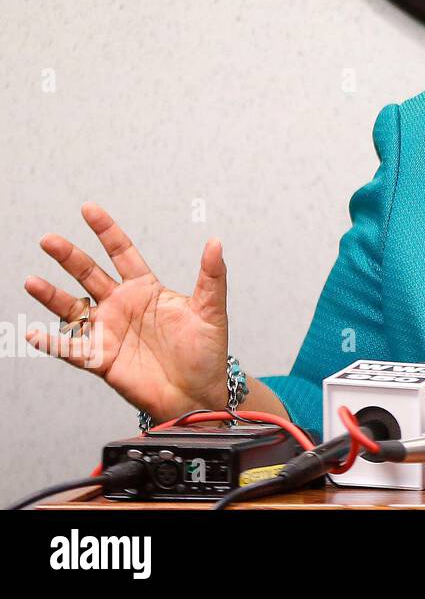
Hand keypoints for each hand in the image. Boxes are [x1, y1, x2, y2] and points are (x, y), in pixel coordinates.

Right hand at [23, 202, 230, 420]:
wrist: (199, 393)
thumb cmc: (206, 351)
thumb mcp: (212, 310)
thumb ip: (212, 276)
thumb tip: (215, 242)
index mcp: (146, 289)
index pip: (122, 253)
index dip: (106, 231)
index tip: (89, 209)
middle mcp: (122, 306)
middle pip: (90, 274)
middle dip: (69, 256)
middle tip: (49, 239)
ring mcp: (109, 331)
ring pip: (73, 308)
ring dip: (52, 296)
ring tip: (32, 282)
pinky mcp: (102, 359)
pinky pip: (71, 349)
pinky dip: (52, 343)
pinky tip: (34, 333)